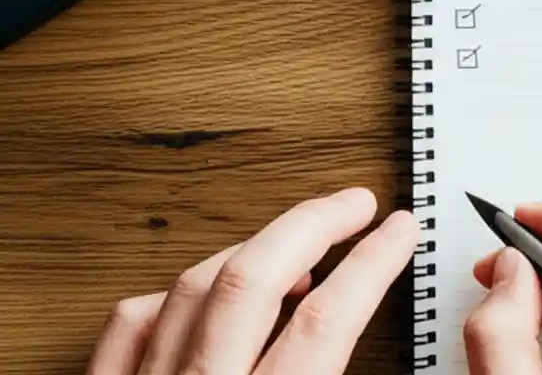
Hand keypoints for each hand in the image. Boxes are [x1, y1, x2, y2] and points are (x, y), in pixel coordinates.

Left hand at [87, 188, 417, 374]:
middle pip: (252, 279)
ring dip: (252, 252)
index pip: (327, 321)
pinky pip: (131, 324)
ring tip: (294, 248)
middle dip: (312, 224)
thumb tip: (374, 350)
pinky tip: (203, 292)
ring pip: (192, 289)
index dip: (373, 263)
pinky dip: (173, 296)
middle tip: (354, 204)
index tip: (399, 231)